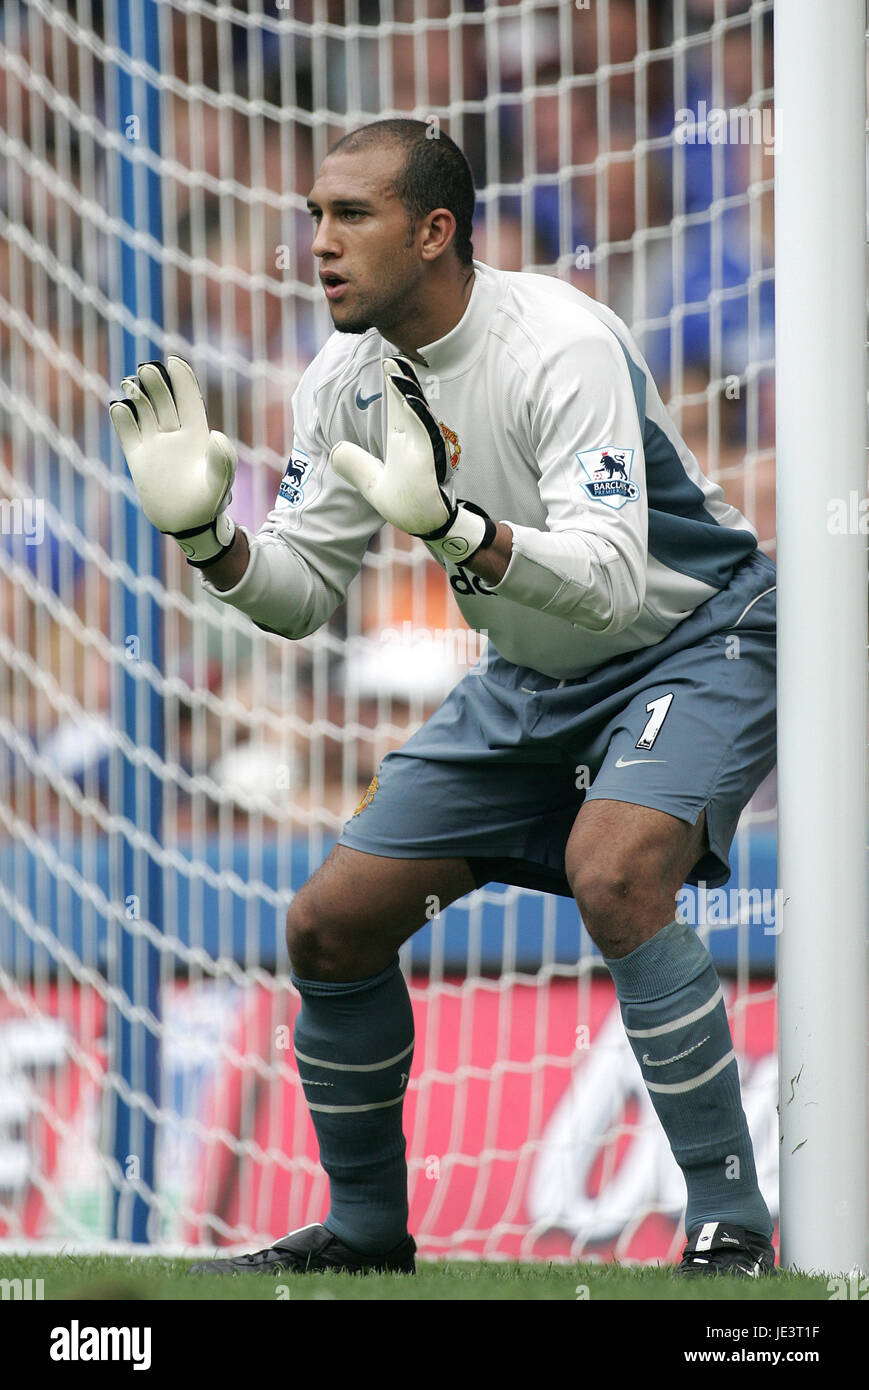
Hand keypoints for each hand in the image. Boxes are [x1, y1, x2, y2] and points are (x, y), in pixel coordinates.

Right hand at [109, 357, 236, 567]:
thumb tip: (216, 435)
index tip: (173, 360)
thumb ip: (222, 460)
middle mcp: (175, 435)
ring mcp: (156, 445)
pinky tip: (119, 406)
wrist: (187, 525)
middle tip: (146, 369)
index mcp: (197, 434)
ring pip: (145, 411)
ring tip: (130, 382)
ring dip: (138, 395)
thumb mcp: (220, 482)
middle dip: (156, 382)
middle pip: (164, 400)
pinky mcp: (138, 458)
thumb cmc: (209, 503)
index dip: (182, 379)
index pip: (189, 400)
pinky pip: (127, 432)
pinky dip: (122, 418)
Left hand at [329, 358, 495, 562]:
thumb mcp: (373, 485)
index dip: (392, 381)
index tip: (386, 357)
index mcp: (403, 439)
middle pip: (406, 400)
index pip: (396, 403)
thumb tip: (334, 450)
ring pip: (415, 412)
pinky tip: (409, 398)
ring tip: (396, 365)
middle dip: (400, 375)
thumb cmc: (411, 505)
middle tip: (393, 349)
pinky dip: (417, 415)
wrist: (431, 524)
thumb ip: (356, 466)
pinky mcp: (430, 459)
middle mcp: (415, 438)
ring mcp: (424, 447)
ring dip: (406, 389)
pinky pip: (424, 433)